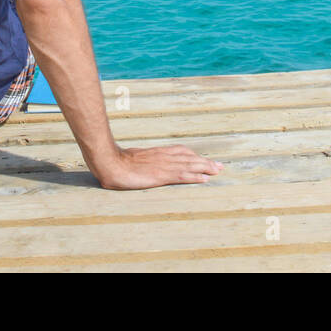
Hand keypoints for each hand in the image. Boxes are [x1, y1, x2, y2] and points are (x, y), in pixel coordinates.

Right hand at [94, 145, 223, 189]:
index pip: (182, 151)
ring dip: (205, 167)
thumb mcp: (134, 158)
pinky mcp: (161, 175)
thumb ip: (143, 160)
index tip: (204, 159)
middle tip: (219, 166)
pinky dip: (195, 177)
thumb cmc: (118, 161)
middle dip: (205, 161)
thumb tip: (143, 164)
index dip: (195, 156)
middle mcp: (164, 157)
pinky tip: (205, 179)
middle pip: (190, 157)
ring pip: (190, 165)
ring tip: (217, 171)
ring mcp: (163, 165)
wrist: (111, 163)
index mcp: (158, 152)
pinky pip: (182, 176)